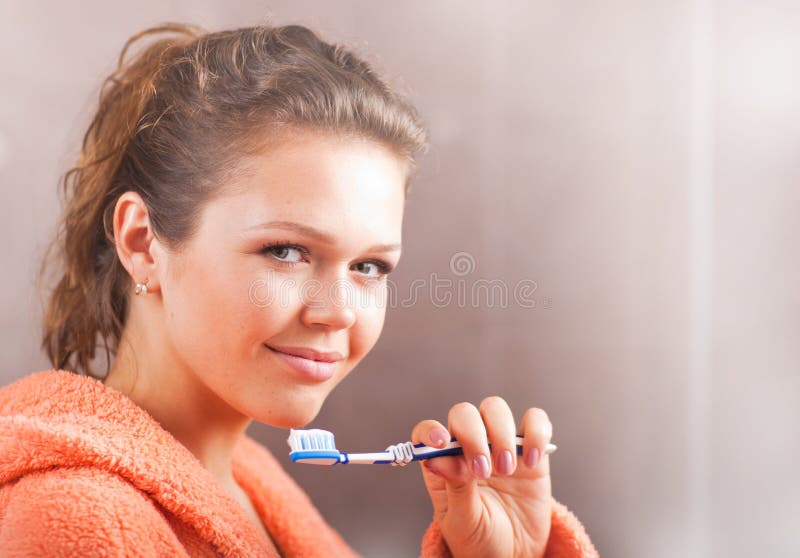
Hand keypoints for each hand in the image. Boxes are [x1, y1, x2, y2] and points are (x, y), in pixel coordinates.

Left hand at [412, 397, 553, 557]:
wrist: (516, 556)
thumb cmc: (480, 540)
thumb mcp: (463, 521)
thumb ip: (454, 487)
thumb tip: (435, 458)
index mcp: (443, 464)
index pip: (428, 433)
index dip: (430, 431)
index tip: (440, 441)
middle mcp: (468, 447)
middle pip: (465, 413)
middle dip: (473, 435)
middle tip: (484, 470)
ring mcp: (499, 444)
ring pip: (495, 409)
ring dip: (501, 434)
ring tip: (506, 469)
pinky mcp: (530, 449)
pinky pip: (535, 421)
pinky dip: (535, 433)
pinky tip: (532, 461)